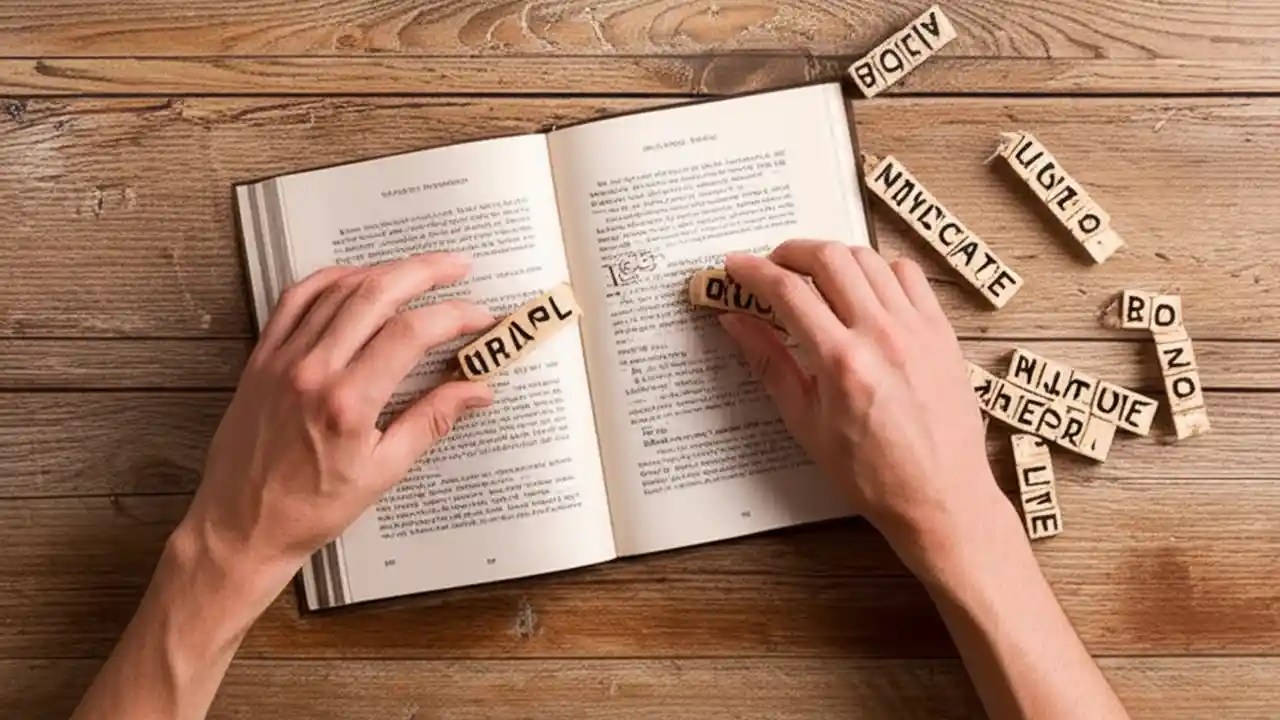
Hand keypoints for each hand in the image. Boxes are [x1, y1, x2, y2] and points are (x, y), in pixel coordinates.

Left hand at [174, 253, 494, 592]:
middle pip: (376, 294)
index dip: (453, 316)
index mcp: (348, 403)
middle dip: (424, 271)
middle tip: (458, 266)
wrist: (241, 526)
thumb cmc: (311, 509)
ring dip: (383, 270)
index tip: (479, 317)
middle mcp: (313, 370)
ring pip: (337, 289)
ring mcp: (282, 359)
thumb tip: (477, 391)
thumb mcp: (383, 471)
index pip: (411, 334)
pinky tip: (355, 278)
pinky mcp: (261, 358)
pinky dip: (330, 279)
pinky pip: (296, 300)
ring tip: (417, 270)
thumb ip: (431, 421)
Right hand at [721, 241, 1011, 573]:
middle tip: (772, 267)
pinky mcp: (941, 331)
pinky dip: (879, 268)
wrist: (940, 497)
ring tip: (814, 276)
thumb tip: (737, 323)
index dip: (752, 272)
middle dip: (790, 252)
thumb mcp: (806, 424)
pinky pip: (908, 274)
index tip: (735, 268)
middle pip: (828, 258)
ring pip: (868, 258)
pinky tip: (864, 288)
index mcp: (842, 362)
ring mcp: (917, 328)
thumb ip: (770, 364)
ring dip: (833, 256)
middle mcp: (882, 335)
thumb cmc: (874, 474)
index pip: (787, 292)